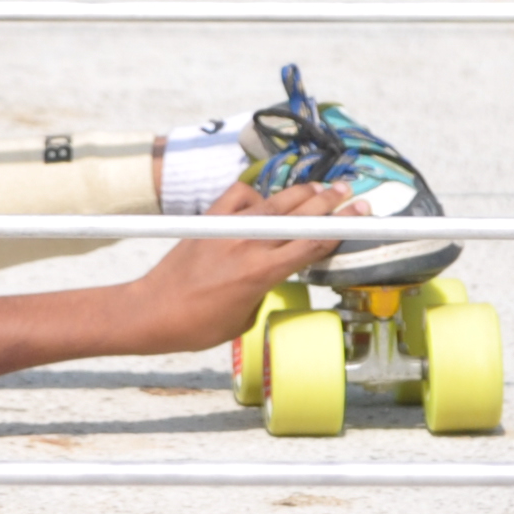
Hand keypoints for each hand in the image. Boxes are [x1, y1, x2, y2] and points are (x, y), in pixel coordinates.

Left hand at [102, 179, 358, 352]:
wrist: (151, 311)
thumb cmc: (197, 325)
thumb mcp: (247, 315)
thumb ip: (268, 286)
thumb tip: (277, 267)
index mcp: (262, 273)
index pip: (314, 243)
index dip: (342, 227)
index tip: (361, 214)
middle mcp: (248, 245)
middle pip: (301, 216)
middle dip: (331, 203)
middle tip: (352, 194)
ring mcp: (228, 229)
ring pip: (276, 201)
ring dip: (303, 194)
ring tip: (323, 188)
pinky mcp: (209, 221)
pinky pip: (239, 195)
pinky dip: (255, 194)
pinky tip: (264, 199)